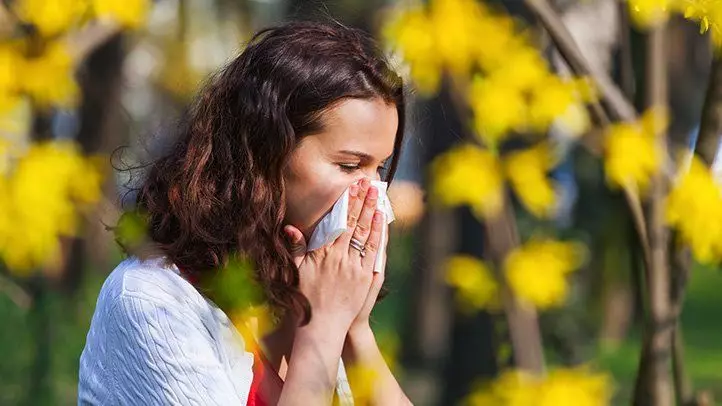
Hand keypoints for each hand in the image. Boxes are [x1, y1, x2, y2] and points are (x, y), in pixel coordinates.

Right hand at [283, 178, 384, 335]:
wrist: (322, 326)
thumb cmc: (307, 299)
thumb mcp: (296, 272)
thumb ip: (295, 248)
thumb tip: (290, 228)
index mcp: (322, 254)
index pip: (337, 221)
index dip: (345, 202)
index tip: (351, 187)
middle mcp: (339, 257)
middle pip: (353, 223)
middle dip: (361, 201)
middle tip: (368, 183)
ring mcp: (354, 267)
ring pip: (364, 233)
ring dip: (371, 212)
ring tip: (376, 194)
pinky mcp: (365, 277)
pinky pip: (373, 251)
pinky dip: (377, 233)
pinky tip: (380, 219)